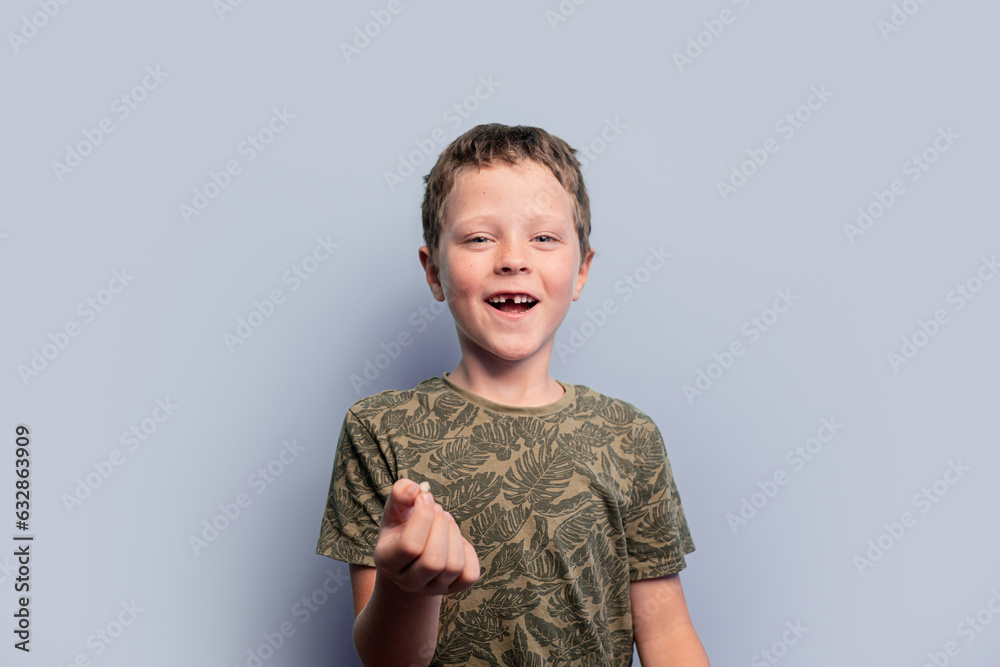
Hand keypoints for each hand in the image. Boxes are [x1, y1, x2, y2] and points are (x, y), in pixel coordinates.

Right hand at [373, 478, 480, 595]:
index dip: (423, 517)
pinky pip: (470, 575)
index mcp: (387, 561)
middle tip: (437, 510)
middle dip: (441, 526)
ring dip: (454, 534)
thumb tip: (417, 491)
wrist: (411, 551)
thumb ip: (401, 492)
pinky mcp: (453, 588)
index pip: (410, 546)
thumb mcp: (395, 507)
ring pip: (453, 566)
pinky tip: (455, 539)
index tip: (424, 499)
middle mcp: (408, 582)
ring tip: (446, 520)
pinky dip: (468, 551)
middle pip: (433, 561)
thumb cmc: (402, 525)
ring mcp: (432, 588)